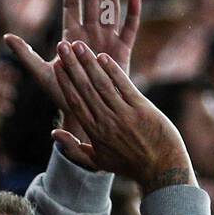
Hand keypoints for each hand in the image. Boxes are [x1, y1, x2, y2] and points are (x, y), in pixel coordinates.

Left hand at [3, 0, 140, 141]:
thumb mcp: (39, 71)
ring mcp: (106, 39)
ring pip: (110, 8)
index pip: (71, 4)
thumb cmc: (60, 91)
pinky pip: (128, 28)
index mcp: (70, 34)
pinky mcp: (121, 50)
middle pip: (92, 0)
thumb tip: (6, 37)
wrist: (81, 109)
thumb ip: (25, 53)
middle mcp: (89, 32)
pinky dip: (132, 13)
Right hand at [50, 41, 193, 192]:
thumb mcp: (96, 162)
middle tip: (63, 47)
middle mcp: (106, 120)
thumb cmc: (127, 165)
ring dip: (89, 63)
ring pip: (102, 84)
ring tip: (80, 46)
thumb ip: (73, 148)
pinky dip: (113, 70)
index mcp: (94, 132)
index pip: (75, 103)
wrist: (160, 167)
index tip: (56, 66)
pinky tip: (103, 57)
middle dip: (73, 66)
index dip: (64, 82)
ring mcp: (124, 113)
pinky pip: (123, 85)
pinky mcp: (141, 107)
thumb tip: (54, 133)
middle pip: (85, 88)